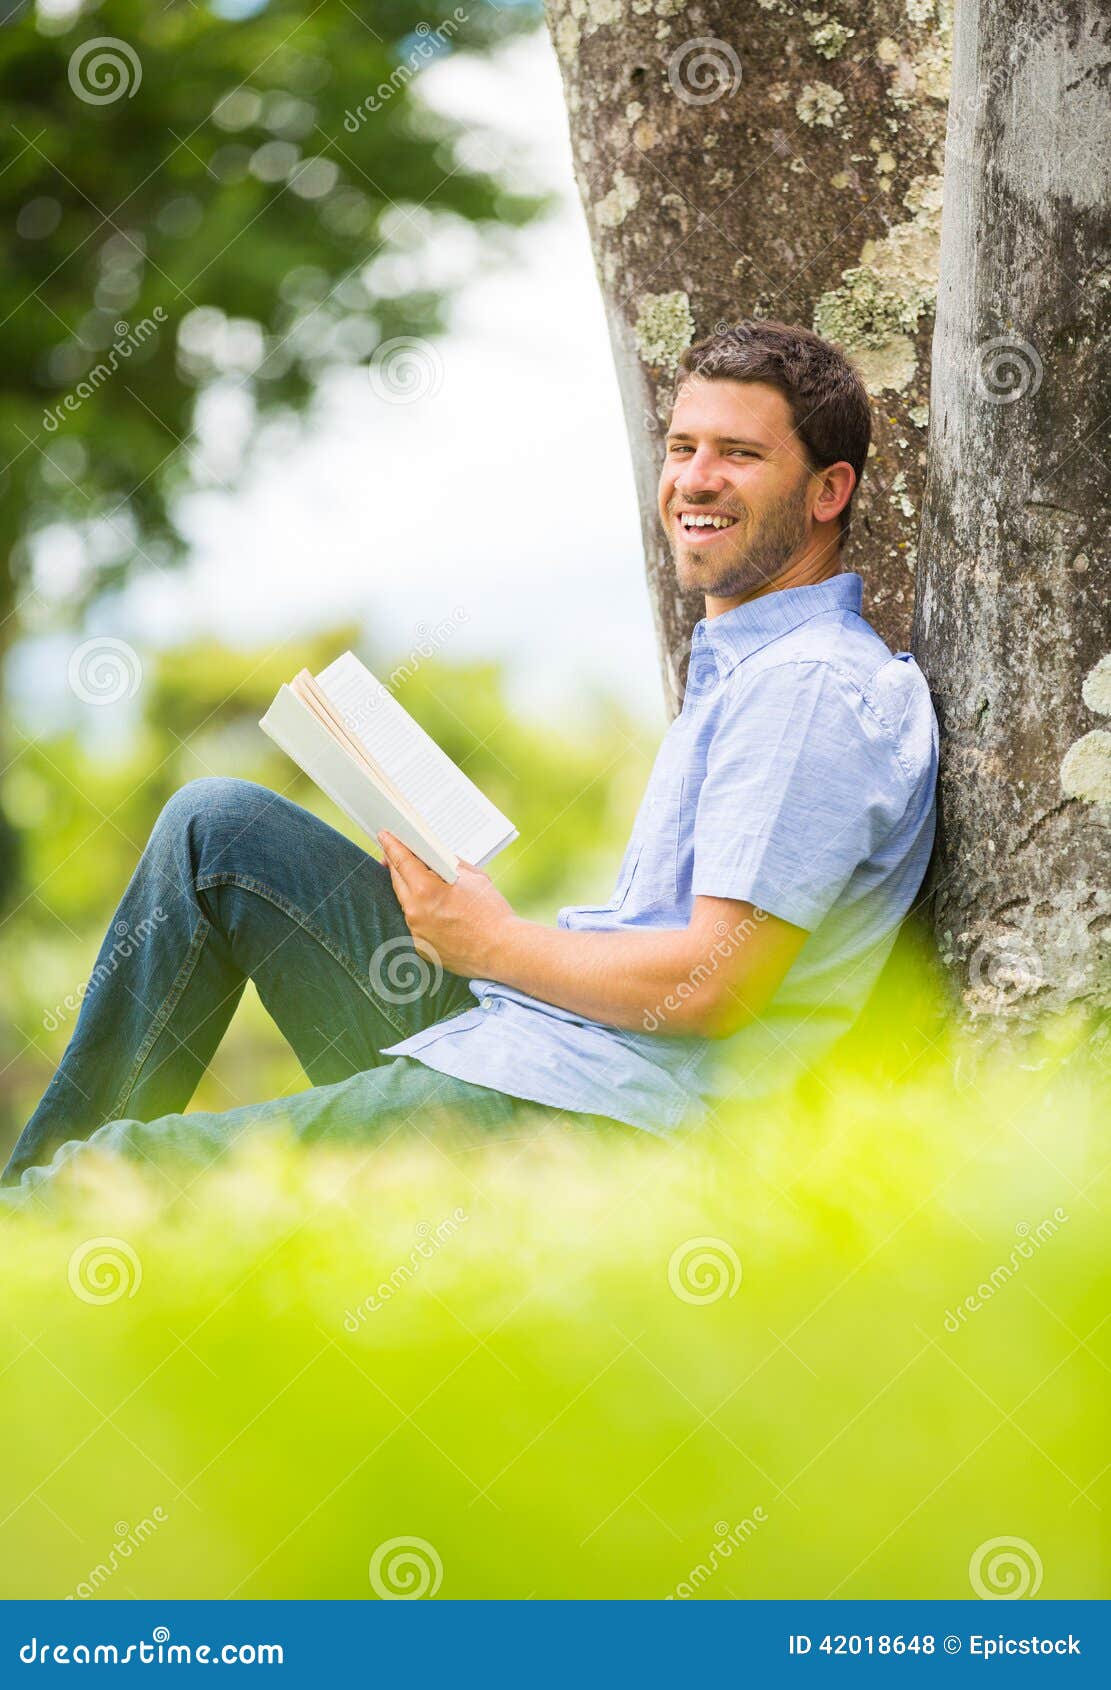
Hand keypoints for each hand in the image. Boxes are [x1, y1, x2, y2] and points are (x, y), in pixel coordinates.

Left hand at [377, 829, 517, 977]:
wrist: (502, 950)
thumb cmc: (492, 913)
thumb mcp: (474, 877)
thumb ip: (452, 864)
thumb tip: (439, 858)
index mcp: (426, 890)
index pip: (402, 861)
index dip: (392, 846)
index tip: (384, 836)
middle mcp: (415, 912)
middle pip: (398, 882)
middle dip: (396, 866)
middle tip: (395, 854)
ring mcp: (417, 932)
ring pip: (406, 904)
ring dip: (410, 890)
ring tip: (417, 880)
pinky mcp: (422, 948)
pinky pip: (416, 924)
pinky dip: (422, 914)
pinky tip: (433, 910)